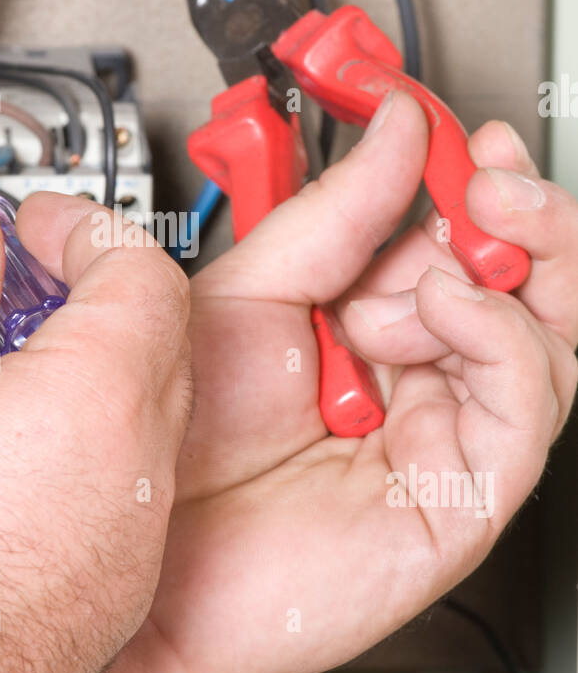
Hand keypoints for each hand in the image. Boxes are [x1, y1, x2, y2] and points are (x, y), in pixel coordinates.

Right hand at [0, 195, 191, 672]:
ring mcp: (140, 532)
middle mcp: (143, 464)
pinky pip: (130, 482)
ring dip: (91, 368)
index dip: (85, 228)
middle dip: (91, 290)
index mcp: (98, 396)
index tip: (33, 226)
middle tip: (15, 285)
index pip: (140, 267)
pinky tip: (12, 458)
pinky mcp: (122, 586)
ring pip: (146, 412)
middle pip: (157, 334)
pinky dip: (89, 443)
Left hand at [95, 93, 577, 672]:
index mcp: (373, 326)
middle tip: (489, 178)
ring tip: (427, 270)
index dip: (481, 186)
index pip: (464, 246)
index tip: (469, 138)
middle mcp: (419, 379)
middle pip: (531, 290)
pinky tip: (442, 307)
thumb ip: (337, 212)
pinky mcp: (462, 499)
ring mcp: (444, 437)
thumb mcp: (253, 291)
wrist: (135, 544)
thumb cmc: (175, 442)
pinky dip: (500, 337)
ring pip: (549, 341)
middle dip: (520, 219)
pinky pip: (525, 408)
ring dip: (504, 275)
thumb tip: (400, 128)